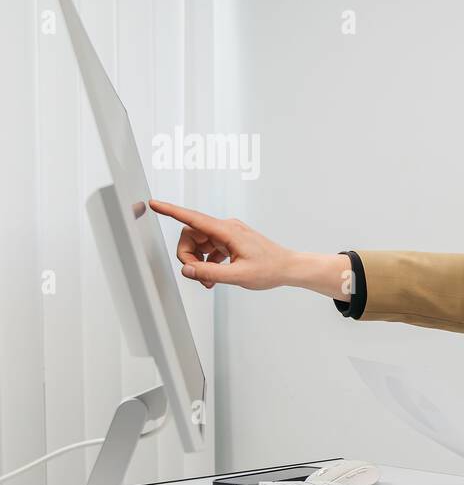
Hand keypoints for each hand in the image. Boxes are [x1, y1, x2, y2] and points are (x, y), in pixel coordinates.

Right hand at [149, 199, 351, 297]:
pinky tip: (214, 277)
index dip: (171, 211)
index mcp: (227, 231)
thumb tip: (186, 270)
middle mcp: (226, 228)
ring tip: (209, 281)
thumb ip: (209, 272)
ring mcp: (228, 234)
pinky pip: (209, 249)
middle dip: (188, 256)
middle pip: (191, 235)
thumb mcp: (238, 276)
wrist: (289, 268)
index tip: (154, 204)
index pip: (193, 218)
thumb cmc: (270, 269)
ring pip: (199, 244)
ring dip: (198, 262)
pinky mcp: (231, 242)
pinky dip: (207, 262)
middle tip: (198, 276)